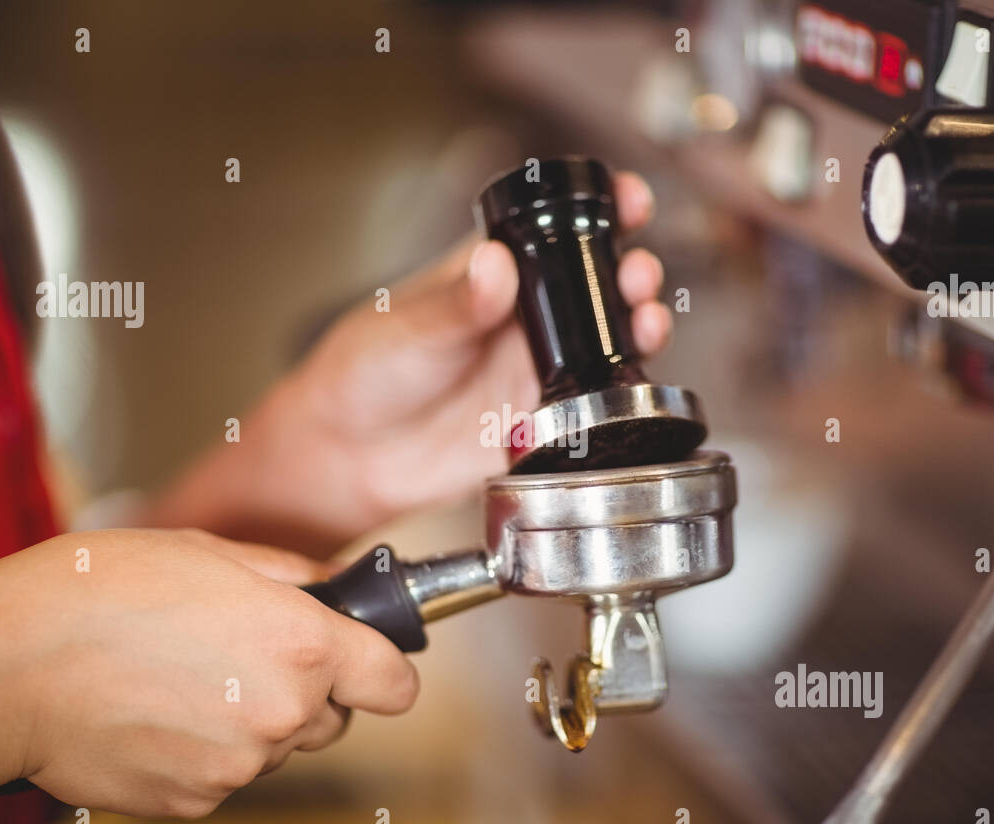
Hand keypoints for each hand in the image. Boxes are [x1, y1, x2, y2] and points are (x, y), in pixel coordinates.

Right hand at [0, 528, 416, 823]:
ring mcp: (240, 765)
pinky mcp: (194, 800)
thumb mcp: (209, 551)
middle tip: (241, 655)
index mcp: (301, 643)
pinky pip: (223, 777)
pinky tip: (155, 713)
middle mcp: (284, 711)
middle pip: (333, 717)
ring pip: (275, 747)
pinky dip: (201, 753)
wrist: (8, 665)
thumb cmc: (98, 594)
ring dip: (250, 721)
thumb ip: (289, 575)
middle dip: (305, 691)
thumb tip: (330, 585)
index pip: (396, 683)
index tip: (368, 664)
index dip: (383, 670)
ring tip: (182, 679)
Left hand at [149, 173, 669, 553]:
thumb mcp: (407, 327)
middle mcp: (523, 319)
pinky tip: (627, 385)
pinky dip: (619, 395)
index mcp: (491, 275)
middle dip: (631, 270)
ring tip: (645, 320)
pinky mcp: (540, 421)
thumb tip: (492, 266)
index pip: (555, 231)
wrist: (348, 456)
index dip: (599, 210)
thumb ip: (455, 303)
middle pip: (596, 285)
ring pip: (606, 342)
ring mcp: (535, 369)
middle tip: (636, 272)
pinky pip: (593, 406)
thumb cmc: (362, 374)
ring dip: (637, 326)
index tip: (629, 197)